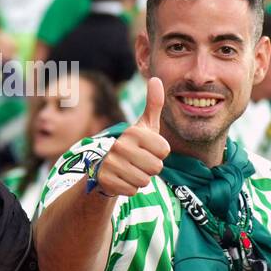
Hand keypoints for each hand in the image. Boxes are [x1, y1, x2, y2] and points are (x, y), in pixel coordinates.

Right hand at [95, 77, 169, 195]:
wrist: (106, 167)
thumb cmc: (133, 146)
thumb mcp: (145, 126)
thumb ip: (154, 104)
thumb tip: (156, 79)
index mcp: (133, 131)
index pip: (164, 151)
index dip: (160, 154)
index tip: (148, 150)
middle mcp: (120, 145)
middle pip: (156, 167)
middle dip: (151, 169)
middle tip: (139, 163)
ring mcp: (111, 163)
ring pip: (144, 181)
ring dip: (141, 179)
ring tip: (130, 171)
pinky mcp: (105, 180)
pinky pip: (132, 191)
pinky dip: (129, 189)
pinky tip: (122, 180)